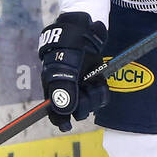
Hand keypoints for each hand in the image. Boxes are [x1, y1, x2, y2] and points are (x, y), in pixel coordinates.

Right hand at [38, 12, 109, 131]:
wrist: (84, 30)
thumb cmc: (68, 47)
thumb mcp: (62, 68)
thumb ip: (63, 91)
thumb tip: (65, 111)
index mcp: (54, 89)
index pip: (55, 113)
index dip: (60, 121)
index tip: (67, 126)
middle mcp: (69, 90)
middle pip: (76, 112)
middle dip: (82, 105)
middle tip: (84, 90)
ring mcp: (82, 87)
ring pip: (90, 106)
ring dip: (93, 97)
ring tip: (92, 83)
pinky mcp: (95, 81)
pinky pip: (102, 97)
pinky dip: (102, 90)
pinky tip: (98, 80)